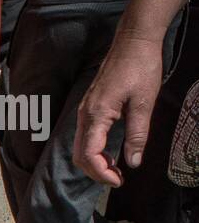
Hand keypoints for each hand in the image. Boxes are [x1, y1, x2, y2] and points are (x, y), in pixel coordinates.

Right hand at [75, 35, 164, 185]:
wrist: (133, 41)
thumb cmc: (140, 67)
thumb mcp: (144, 103)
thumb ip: (137, 135)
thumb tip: (133, 163)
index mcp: (96, 115)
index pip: (89, 154)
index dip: (101, 173)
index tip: (119, 181)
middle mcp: (84, 114)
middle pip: (78, 154)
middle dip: (95, 171)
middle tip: (118, 179)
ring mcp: (85, 110)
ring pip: (80, 146)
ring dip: (94, 162)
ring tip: (116, 168)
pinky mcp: (90, 106)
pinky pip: (85, 135)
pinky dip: (95, 150)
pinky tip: (112, 151)